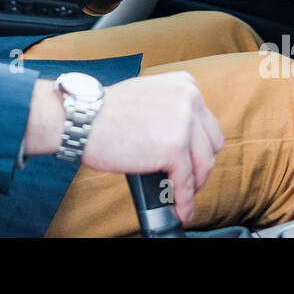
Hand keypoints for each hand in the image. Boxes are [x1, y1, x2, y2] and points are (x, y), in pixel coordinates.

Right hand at [23, 71, 223, 224]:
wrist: (82, 117)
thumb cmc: (105, 110)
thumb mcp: (148, 95)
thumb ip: (170, 110)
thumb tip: (183, 138)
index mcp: (185, 85)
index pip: (206, 122)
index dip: (199, 145)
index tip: (192, 159)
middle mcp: (189, 99)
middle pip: (211, 144)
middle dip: (200, 164)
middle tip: (187, 178)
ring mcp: (184, 123)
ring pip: (203, 165)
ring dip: (193, 184)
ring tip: (181, 196)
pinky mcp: (174, 149)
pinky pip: (185, 182)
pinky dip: (184, 200)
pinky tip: (180, 209)